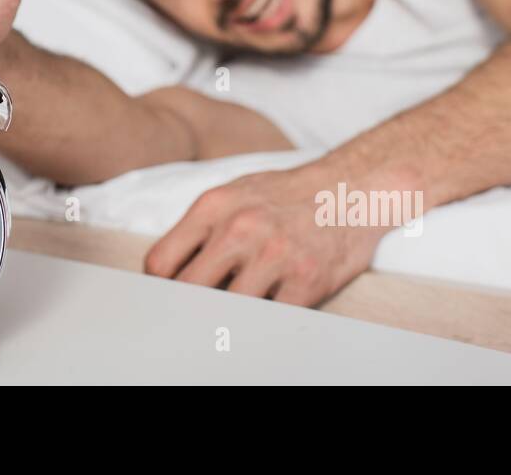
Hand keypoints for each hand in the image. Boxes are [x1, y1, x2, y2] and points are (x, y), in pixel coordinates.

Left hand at [144, 166, 384, 305]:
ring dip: (228, 318)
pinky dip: (264, 321)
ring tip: (232, 315)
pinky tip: (266, 311)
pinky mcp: (306, 279)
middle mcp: (240, 229)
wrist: (351, 188)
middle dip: (187, 309)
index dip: (159, 290)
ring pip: (227, 310)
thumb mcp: (234, 195)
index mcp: (213, 207)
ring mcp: (274, 255)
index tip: (167, 300)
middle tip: (191, 321)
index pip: (160, 263)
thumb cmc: (285, 196)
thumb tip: (167, 276)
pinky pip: (271, 318)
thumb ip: (200, 230)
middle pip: (188, 292)